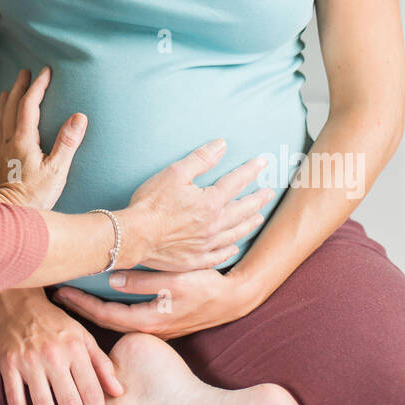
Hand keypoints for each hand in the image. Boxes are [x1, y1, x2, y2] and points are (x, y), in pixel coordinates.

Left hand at [0, 67, 86, 212]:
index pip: (30, 105)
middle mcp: (8, 143)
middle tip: (24, 73)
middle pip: (11, 108)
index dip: (37, 86)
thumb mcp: (58, 169)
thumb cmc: (35, 196)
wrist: (8, 217)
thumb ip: (68, 142)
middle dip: (18, 88)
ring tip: (4, 93)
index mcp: (24, 140)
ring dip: (2, 105)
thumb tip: (79, 116)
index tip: (45, 72)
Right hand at [0, 290, 121, 404]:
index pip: (91, 392)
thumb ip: (102, 364)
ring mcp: (28, 362)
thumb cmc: (54, 321)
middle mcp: (53, 356)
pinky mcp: (8, 365)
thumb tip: (118, 392)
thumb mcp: (83, 335)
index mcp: (75, 349)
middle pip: (70, 403)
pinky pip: (16, 399)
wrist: (17, 300)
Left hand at [54, 266, 251, 339]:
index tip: (59, 290)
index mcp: (148, 320)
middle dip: (78, 308)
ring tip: (68, 296)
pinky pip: (123, 318)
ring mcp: (152, 328)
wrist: (233, 298)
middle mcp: (147, 329)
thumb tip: (111, 277)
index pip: (104, 314)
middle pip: (103, 320)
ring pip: (112, 321)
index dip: (80, 303)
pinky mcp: (157, 323)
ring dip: (90, 309)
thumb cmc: (207, 286)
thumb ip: (144, 281)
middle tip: (53, 294)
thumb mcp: (176, 280)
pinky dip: (106, 310)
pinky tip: (96, 300)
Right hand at [124, 140, 273, 271]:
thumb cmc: (151, 203)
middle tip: (269, 193)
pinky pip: (220, 255)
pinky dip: (230, 249)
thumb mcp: (175, 173)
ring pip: (236, 233)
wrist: (135, 236)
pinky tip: (234, 247)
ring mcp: (207, 245)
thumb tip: (221, 145)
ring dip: (249, 223)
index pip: (236, 182)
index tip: (263, 162)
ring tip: (259, 217)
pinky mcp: (196, 259)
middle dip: (257, 199)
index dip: (250, 170)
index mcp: (211, 202)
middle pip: (242, 210)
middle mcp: (214, 225)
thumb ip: (201, 159)